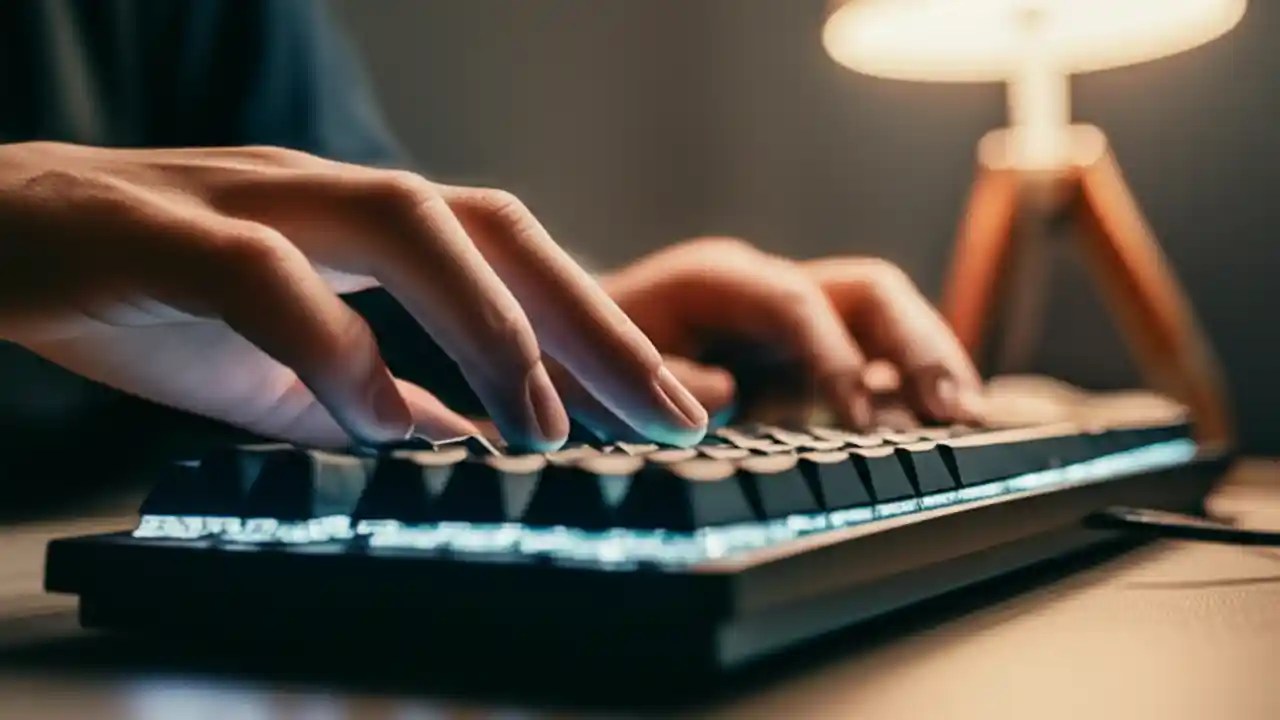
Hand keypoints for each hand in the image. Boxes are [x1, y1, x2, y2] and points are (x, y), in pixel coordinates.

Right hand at [0, 142, 707, 448]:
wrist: (0, 236)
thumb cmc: (151, 290)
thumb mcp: (291, 364)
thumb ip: (379, 395)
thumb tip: (467, 447)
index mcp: (369, 227)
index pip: (517, 260)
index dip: (604, 329)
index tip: (675, 409)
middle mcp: (332, 197)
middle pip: (497, 227)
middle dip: (593, 323)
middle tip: (667, 416)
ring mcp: (254, 200)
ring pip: (406, 222)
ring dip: (491, 325)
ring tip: (545, 424)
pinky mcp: (164, 231)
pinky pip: (265, 275)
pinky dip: (334, 345)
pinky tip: (376, 419)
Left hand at [602, 237, 981, 429]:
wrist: (578, 343)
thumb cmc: (584, 352)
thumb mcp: (597, 364)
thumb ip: (658, 374)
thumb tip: (725, 392)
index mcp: (719, 278)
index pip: (796, 302)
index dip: (833, 355)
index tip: (858, 416)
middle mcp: (770, 290)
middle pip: (867, 293)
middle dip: (915, 346)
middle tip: (952, 410)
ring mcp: (796, 323)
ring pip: (885, 322)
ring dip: (930, 365)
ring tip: (968, 421)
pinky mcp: (807, 359)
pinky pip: (874, 362)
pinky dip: (909, 392)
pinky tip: (941, 431)